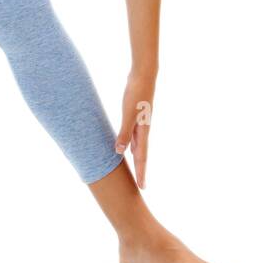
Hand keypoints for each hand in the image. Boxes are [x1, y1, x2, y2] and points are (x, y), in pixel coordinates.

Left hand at [115, 70, 156, 189]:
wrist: (144, 74)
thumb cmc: (137, 92)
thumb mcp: (128, 114)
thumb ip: (124, 132)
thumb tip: (118, 152)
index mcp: (143, 131)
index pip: (142, 157)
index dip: (141, 172)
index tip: (142, 188)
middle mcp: (143, 129)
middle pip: (142, 154)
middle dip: (140, 169)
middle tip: (140, 185)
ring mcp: (141, 122)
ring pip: (138, 144)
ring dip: (136, 157)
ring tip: (135, 169)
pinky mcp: (136, 114)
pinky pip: (133, 135)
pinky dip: (130, 143)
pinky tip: (126, 145)